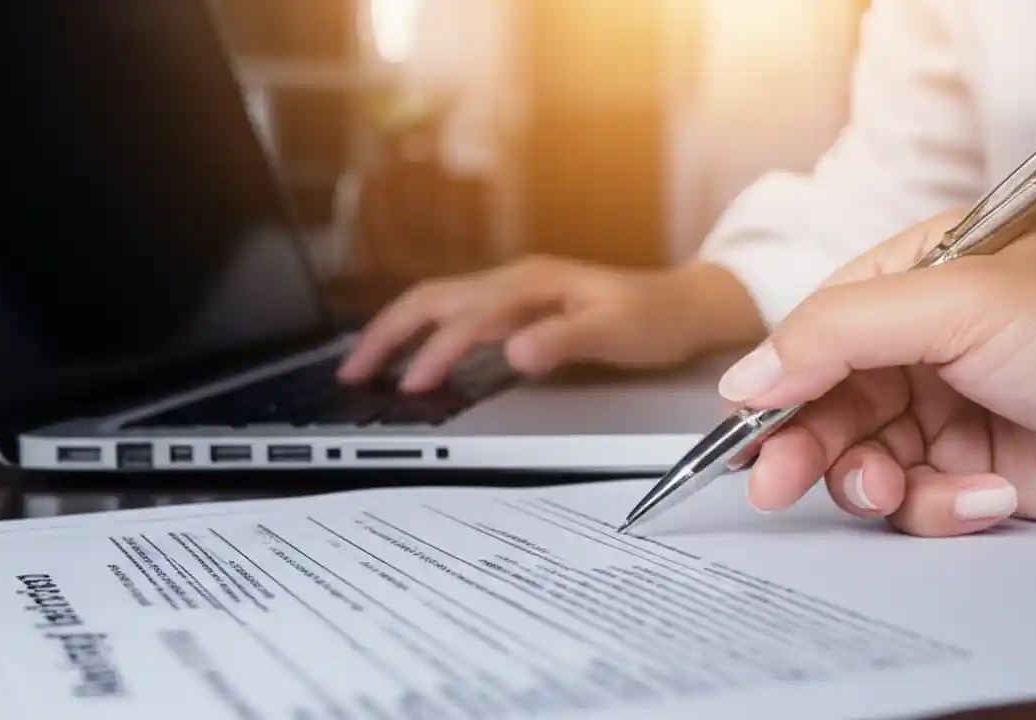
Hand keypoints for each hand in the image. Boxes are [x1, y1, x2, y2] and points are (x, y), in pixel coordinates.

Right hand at [338, 256, 763, 392]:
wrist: (684, 305)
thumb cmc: (652, 318)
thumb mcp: (613, 333)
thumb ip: (562, 341)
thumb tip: (513, 350)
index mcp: (528, 285)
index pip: (462, 319)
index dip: (431, 353)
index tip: (409, 389)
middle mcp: (513, 283)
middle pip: (429, 301)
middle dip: (385, 335)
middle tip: (351, 374)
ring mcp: (512, 294)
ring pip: (436, 306)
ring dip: (397, 334)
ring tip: (366, 368)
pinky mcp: (516, 309)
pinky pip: (455, 317)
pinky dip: (424, 337)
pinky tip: (417, 361)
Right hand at [720, 212, 1035, 536]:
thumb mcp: (959, 306)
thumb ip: (838, 331)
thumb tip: (747, 374)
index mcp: (925, 272)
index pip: (821, 324)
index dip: (778, 374)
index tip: (746, 420)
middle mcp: (931, 338)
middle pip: (827, 396)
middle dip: (803, 442)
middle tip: (770, 482)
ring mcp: (951, 405)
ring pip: (860, 453)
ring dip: (869, 480)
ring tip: (894, 489)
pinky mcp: (974, 468)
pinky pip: (914, 496)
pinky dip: (939, 505)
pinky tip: (986, 495)